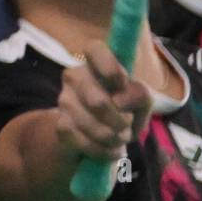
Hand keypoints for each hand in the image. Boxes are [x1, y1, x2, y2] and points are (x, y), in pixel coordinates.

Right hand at [55, 41, 152, 161]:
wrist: (98, 133)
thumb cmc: (125, 107)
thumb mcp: (140, 100)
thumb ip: (140, 95)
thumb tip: (121, 102)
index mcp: (96, 61)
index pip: (95, 49)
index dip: (110, 68)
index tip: (123, 84)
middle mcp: (75, 76)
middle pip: (98, 102)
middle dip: (120, 121)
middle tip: (127, 125)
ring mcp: (64, 100)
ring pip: (91, 126)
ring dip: (113, 138)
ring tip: (120, 138)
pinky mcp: (60, 125)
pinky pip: (83, 142)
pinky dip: (102, 151)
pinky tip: (110, 149)